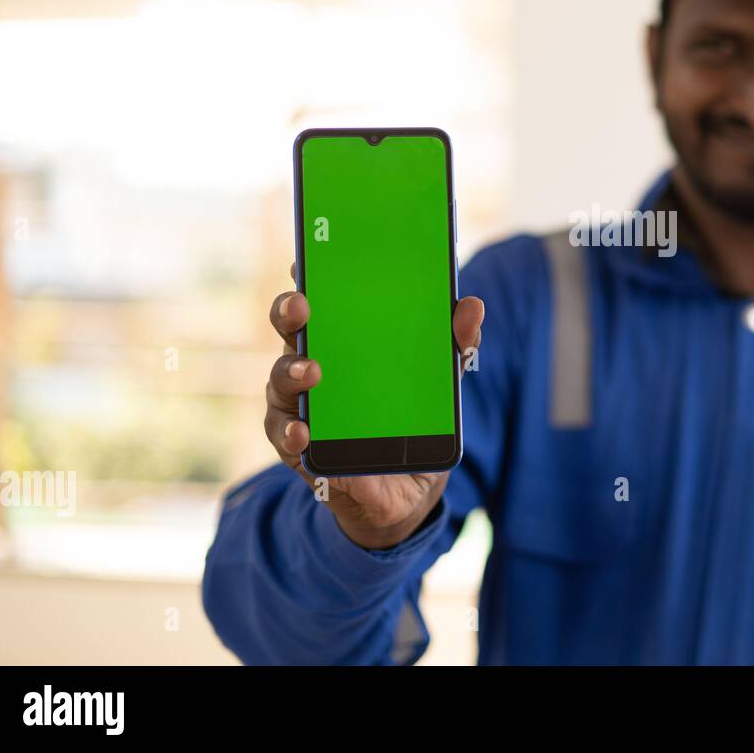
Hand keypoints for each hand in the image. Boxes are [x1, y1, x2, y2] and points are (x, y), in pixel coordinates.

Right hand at [263, 262, 483, 549]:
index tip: (306, 257)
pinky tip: (304, 433)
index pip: (321, 303)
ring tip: (312, 372)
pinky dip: (292, 434)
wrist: (404, 495)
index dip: (309, 278)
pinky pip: (286, 438)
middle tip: (302, 306)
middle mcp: (312, 370)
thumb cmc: (411, 424)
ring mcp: (301, 409)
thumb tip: (473, 305)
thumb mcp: (440, 385)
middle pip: (290, 333)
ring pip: (280, 383)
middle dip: (289, 314)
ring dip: (291, 374)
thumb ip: (454, 346)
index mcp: (342, 344)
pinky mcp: (301, 451)